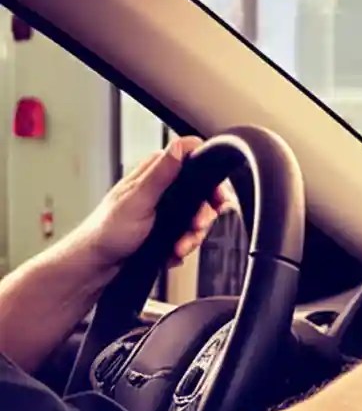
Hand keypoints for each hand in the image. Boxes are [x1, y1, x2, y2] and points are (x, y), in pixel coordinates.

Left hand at [73, 136, 234, 269]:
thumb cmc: (107, 231)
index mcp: (154, 174)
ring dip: (193, 235)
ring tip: (180, 247)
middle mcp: (161, 189)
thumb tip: (179, 146)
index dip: (209, 174)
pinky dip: (185, 246)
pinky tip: (173, 252)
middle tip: (197, 225)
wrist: (97, 264)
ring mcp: (166, 210)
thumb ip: (160, 173)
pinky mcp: (167, 230)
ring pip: (197, 217)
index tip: (215, 194)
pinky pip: (189, 235)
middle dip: (204, 214)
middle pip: (202, 193)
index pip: (191, 160)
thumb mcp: (138, 199)